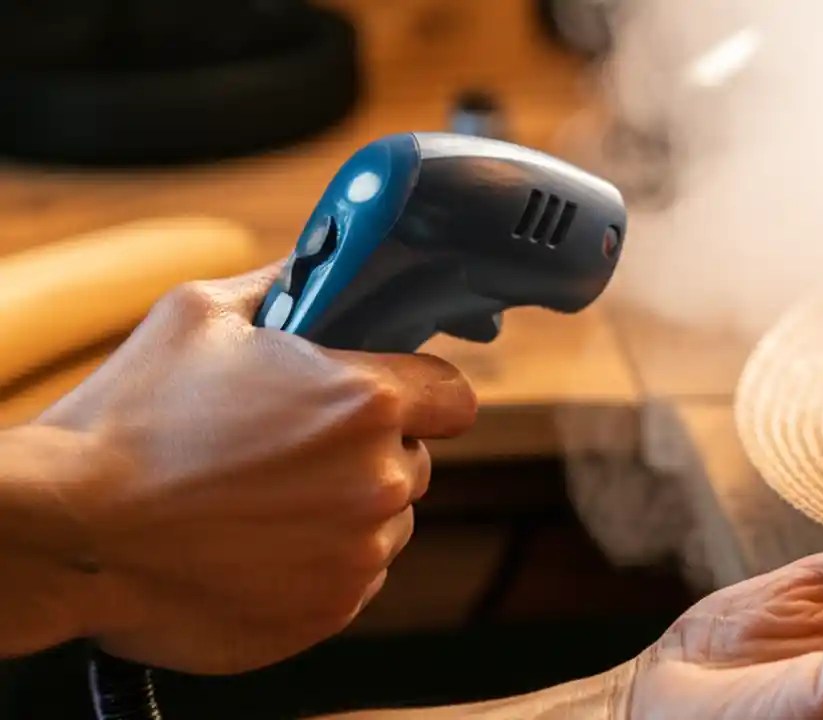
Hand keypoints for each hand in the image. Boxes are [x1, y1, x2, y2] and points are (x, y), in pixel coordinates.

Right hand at [31, 263, 477, 673]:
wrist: (69, 534)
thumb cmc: (130, 420)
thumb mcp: (200, 316)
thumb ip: (283, 286)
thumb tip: (320, 265)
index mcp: (366, 403)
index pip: (454, 397)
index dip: (423, 395)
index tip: (390, 399)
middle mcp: (379, 480)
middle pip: (415, 460)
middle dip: (370, 452)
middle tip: (294, 448)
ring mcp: (359, 553)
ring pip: (385, 522)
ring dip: (346, 510)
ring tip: (262, 501)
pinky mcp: (332, 609)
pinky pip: (354, 575)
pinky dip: (319, 563)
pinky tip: (253, 545)